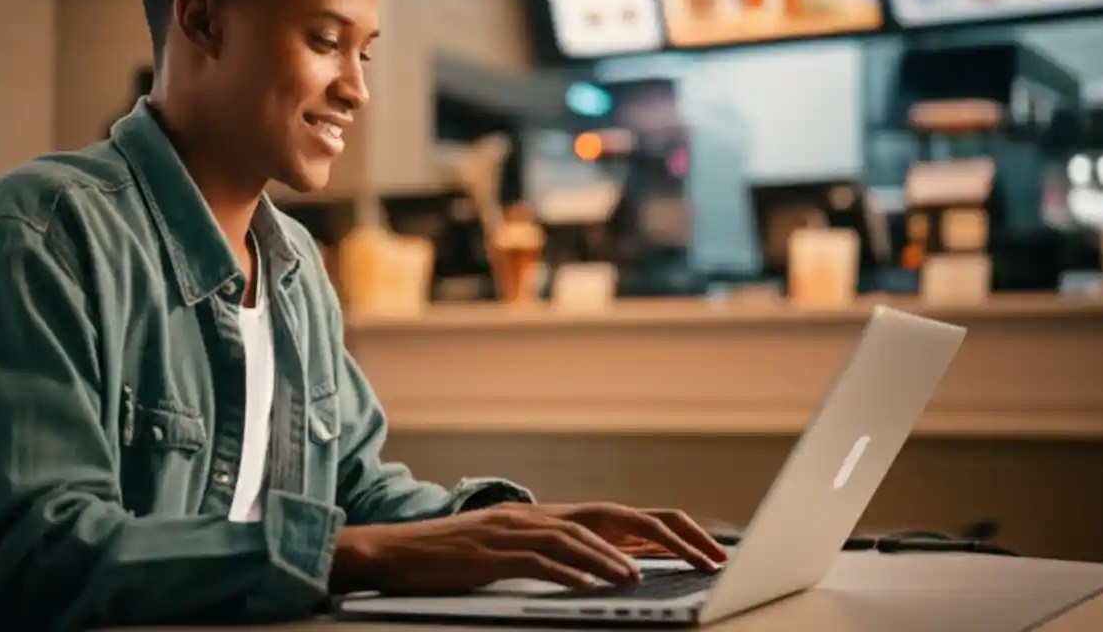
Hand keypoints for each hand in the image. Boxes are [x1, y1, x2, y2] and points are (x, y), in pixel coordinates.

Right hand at [331, 502, 726, 595]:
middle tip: (705, 558)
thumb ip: (557, 554)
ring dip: (613, 558)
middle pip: (615, 515)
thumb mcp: (514, 550)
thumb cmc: (456, 558)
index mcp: (551, 515)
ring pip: (578, 538)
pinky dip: (569, 574)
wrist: (396, 552)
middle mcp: (541, 514)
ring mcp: (517, 530)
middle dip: (665, 535)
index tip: (706, 549)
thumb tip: (605, 572)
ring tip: (641, 578)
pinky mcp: (493, 552)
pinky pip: (540, 561)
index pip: (623, 515)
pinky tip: (590, 588)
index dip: (668, 529)